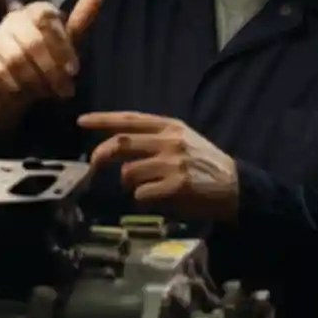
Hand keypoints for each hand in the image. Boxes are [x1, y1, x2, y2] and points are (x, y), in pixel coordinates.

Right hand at [0, 0, 102, 131]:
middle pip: (32, 42)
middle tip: (65, 90)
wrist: (19, 83)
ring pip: (17, 60)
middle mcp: (13, 19)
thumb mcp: (67, 42)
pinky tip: (29, 94)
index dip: (62, 47)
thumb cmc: (48, 57)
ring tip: (49, 93)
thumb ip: (80, 20)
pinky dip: (19, 87)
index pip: (47, 19)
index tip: (74, 70)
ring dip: (37, 81)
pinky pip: (1, 73)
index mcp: (36, 10)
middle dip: (51, 70)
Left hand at [78, 111, 238, 221]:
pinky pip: (141, 193)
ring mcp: (172, 163)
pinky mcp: (176, 185)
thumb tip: (118, 145)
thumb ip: (154, 138)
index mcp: (170, 126)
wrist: (236, 185)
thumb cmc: (205, 163)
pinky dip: (141, 198)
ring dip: (128, 183)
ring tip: (144, 186)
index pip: (130, 119)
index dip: (103, 119)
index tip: (81, 121)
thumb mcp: (183, 140)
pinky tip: (156, 198)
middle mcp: (169, 141)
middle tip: (94, 164)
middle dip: (101, 154)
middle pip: (121, 143)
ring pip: (128, 172)